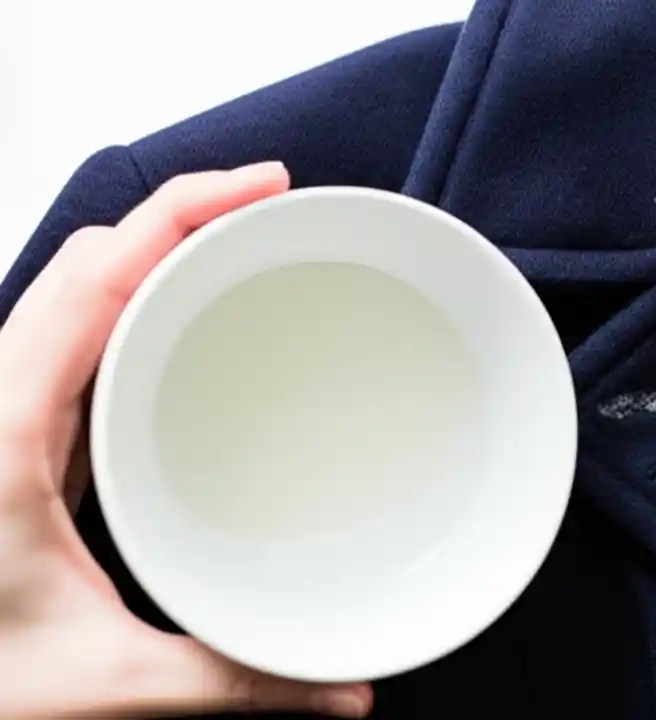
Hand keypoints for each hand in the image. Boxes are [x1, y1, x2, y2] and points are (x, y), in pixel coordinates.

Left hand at [0, 162, 371, 717]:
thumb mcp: (103, 681)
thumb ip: (235, 683)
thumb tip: (345, 690)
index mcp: (6, 426)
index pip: (98, 272)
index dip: (187, 206)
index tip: (266, 185)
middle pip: (92, 256)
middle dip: (188, 215)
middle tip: (277, 210)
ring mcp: (3, 409)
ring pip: (78, 287)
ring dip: (159, 253)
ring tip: (244, 250)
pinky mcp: (18, 433)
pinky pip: (77, 335)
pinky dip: (137, 304)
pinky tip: (188, 326)